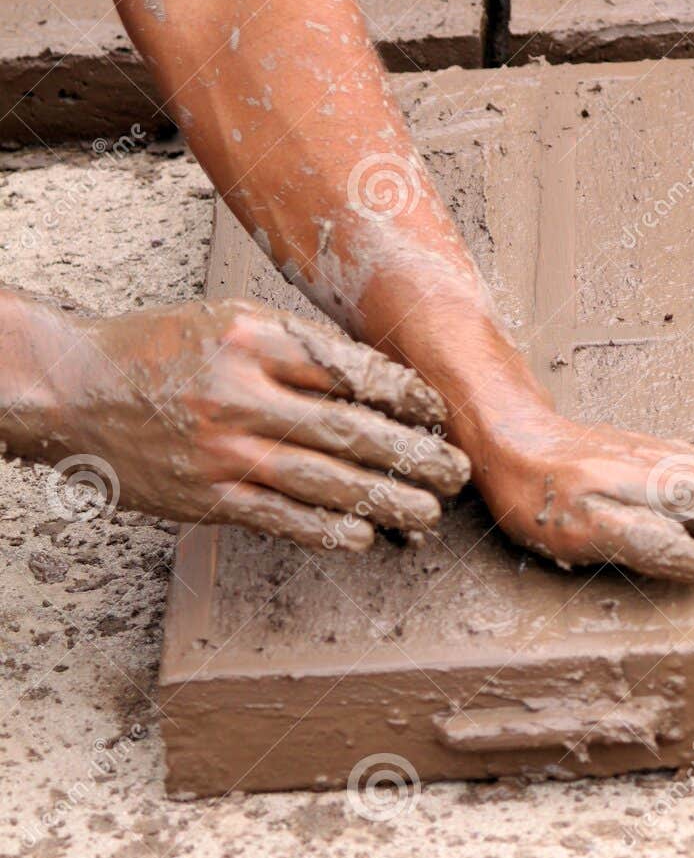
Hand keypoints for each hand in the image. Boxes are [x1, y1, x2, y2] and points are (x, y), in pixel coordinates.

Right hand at [37, 300, 468, 548]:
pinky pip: (280, 518)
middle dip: (414, 456)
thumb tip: (378, 382)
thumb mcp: (228, 320)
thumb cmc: (161, 349)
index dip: (407, 396)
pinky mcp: (208, 495)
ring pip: (324, 482)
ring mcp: (224, 450)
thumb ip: (296, 347)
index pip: (351, 370)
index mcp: (255, 339)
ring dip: (385, 503)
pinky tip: (364, 537)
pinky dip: (326, 530)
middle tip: (457, 472)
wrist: (74, 390)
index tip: (441, 413)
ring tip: (426, 515)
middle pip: (350, 431)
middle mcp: (242, 394)